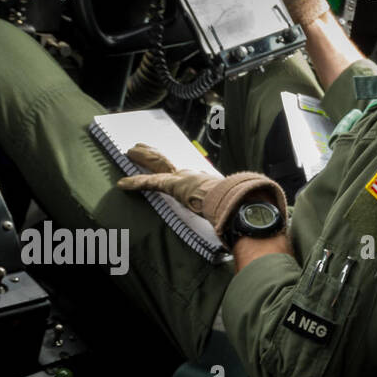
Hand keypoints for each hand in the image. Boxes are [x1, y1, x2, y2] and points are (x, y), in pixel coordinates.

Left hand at [116, 144, 287, 239]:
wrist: (239, 203)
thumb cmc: (241, 209)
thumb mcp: (238, 212)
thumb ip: (239, 216)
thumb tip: (253, 229)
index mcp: (204, 184)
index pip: (188, 175)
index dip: (178, 172)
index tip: (175, 170)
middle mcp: (192, 177)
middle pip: (169, 162)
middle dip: (156, 155)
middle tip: (142, 147)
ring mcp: (182, 179)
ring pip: (158, 164)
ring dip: (143, 157)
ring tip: (129, 151)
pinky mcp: (174, 186)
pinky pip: (150, 183)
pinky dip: (135, 183)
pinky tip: (122, 183)